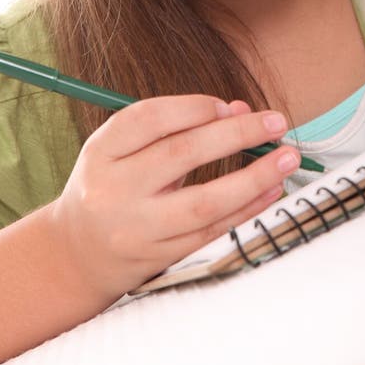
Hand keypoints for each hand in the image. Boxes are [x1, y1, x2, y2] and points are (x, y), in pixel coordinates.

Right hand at [48, 95, 299, 300]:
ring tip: (287, 157)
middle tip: (275, 121)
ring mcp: (136, 229)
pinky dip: (247, 209)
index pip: (150, 119)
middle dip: (236, 134)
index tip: (231, 106)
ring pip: (204, 201)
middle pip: (181, 154)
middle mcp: (114, 189)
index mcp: (101, 151)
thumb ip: (175, 126)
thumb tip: (240, 110)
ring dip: (254, 178)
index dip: (195, 107)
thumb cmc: (111, 184)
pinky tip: (271, 190)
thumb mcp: (123, 147)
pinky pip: (211, 232)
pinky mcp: (158, 258)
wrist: (77, 253)